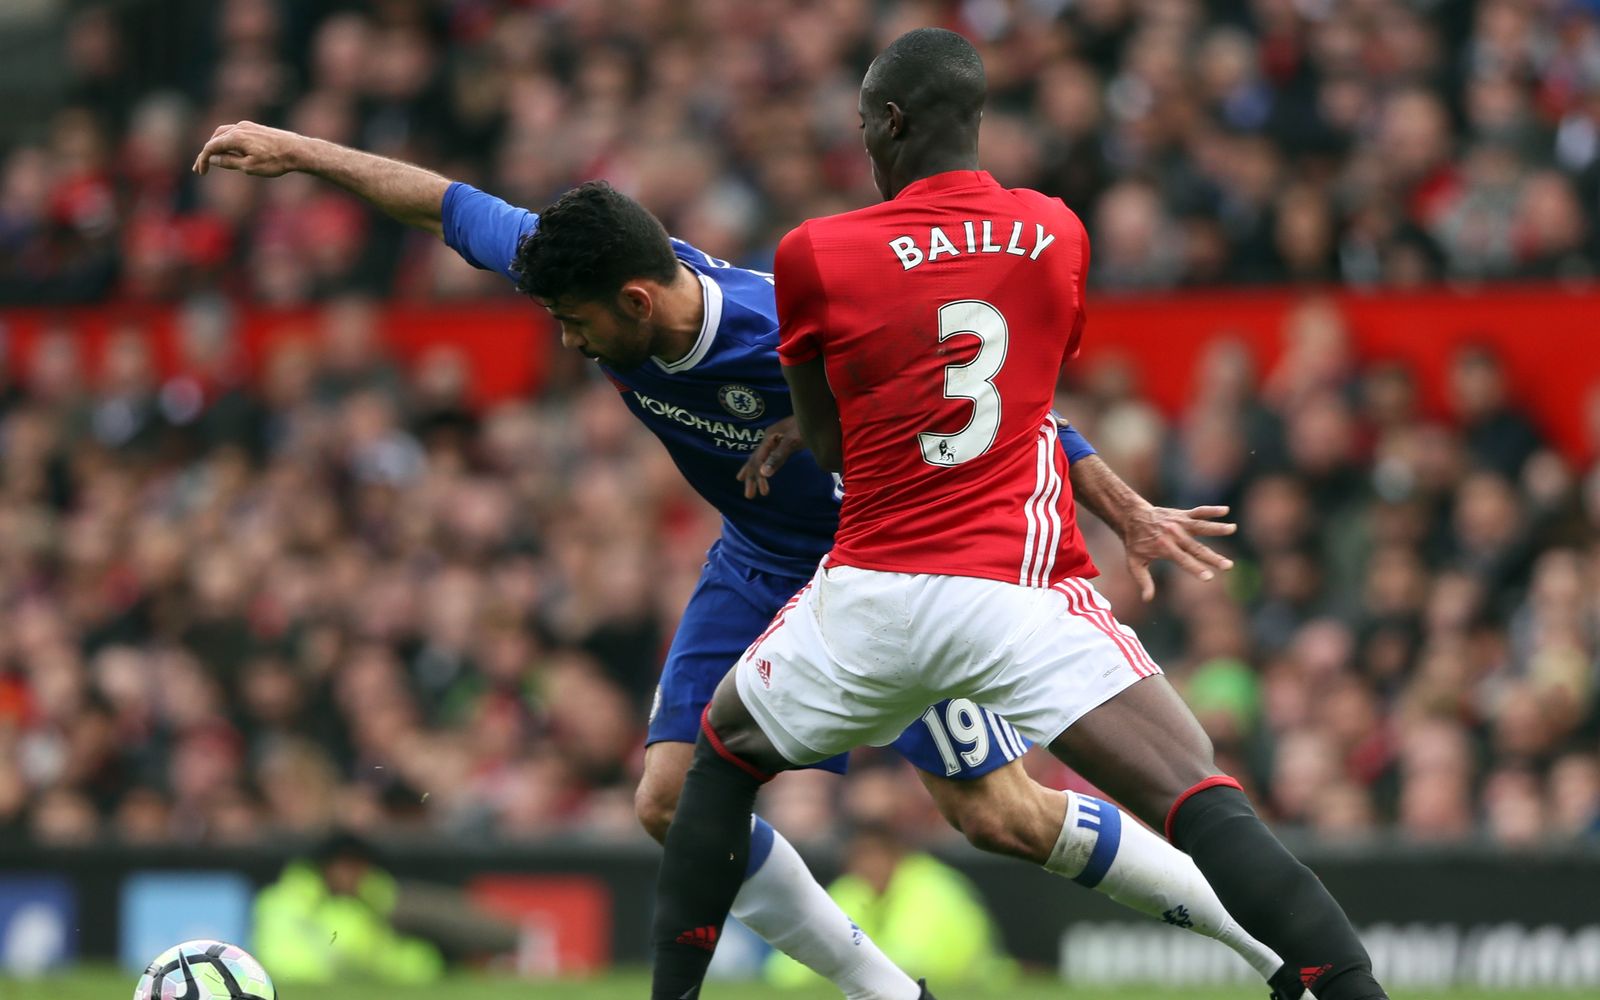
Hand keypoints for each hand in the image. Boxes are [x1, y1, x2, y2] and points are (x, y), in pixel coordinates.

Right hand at [192, 121, 307, 176]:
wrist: (298, 150)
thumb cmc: (275, 161)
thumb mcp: (249, 167)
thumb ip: (229, 162)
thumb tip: (213, 159)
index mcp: (235, 137)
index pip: (211, 147)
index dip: (203, 160)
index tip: (200, 172)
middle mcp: (239, 127)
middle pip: (215, 138)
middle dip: (207, 153)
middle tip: (201, 167)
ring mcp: (247, 126)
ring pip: (224, 134)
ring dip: (216, 146)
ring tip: (213, 160)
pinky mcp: (255, 127)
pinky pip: (235, 133)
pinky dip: (227, 142)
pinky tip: (229, 151)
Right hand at [736, 416, 803, 497]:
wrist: (818, 413)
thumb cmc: (805, 425)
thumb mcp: (792, 441)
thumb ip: (777, 457)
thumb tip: (763, 473)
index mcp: (768, 437)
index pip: (758, 460)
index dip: (758, 476)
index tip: (763, 492)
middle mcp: (769, 438)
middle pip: (756, 460)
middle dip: (752, 478)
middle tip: (749, 496)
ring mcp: (776, 439)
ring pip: (762, 459)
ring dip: (756, 474)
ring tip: (752, 488)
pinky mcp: (784, 441)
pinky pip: (770, 457)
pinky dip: (765, 466)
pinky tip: (764, 471)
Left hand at [1119, 504, 1235, 601]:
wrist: (1131, 516)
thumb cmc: (1134, 543)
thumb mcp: (1134, 564)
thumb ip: (1143, 581)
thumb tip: (1147, 599)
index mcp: (1163, 548)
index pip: (1183, 560)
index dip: (1196, 569)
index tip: (1209, 577)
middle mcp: (1173, 535)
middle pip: (1196, 548)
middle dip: (1213, 557)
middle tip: (1229, 566)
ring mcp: (1179, 523)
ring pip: (1200, 526)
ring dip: (1217, 528)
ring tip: (1232, 528)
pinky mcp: (1182, 515)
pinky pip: (1198, 512)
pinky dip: (1211, 510)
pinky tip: (1225, 510)